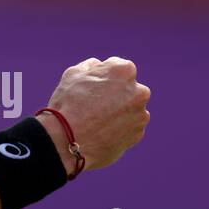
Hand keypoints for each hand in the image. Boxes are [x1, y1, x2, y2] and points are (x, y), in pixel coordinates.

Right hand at [39, 57, 149, 171]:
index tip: (91, 88)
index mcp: (124, 70)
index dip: (102, 78)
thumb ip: (91, 66)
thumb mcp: (73, 74)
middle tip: (96, 106)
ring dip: (120, 112)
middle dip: (116, 94)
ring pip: (131, 108)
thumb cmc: (68, 104)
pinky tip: (102, 132)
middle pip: (128, 88)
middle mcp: (139, 91)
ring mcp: (140, 114)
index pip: (117, 68)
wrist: (68, 142)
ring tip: (98, 121)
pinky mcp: (138, 134)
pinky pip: (130, 127)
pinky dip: (120, 128)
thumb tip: (99, 66)